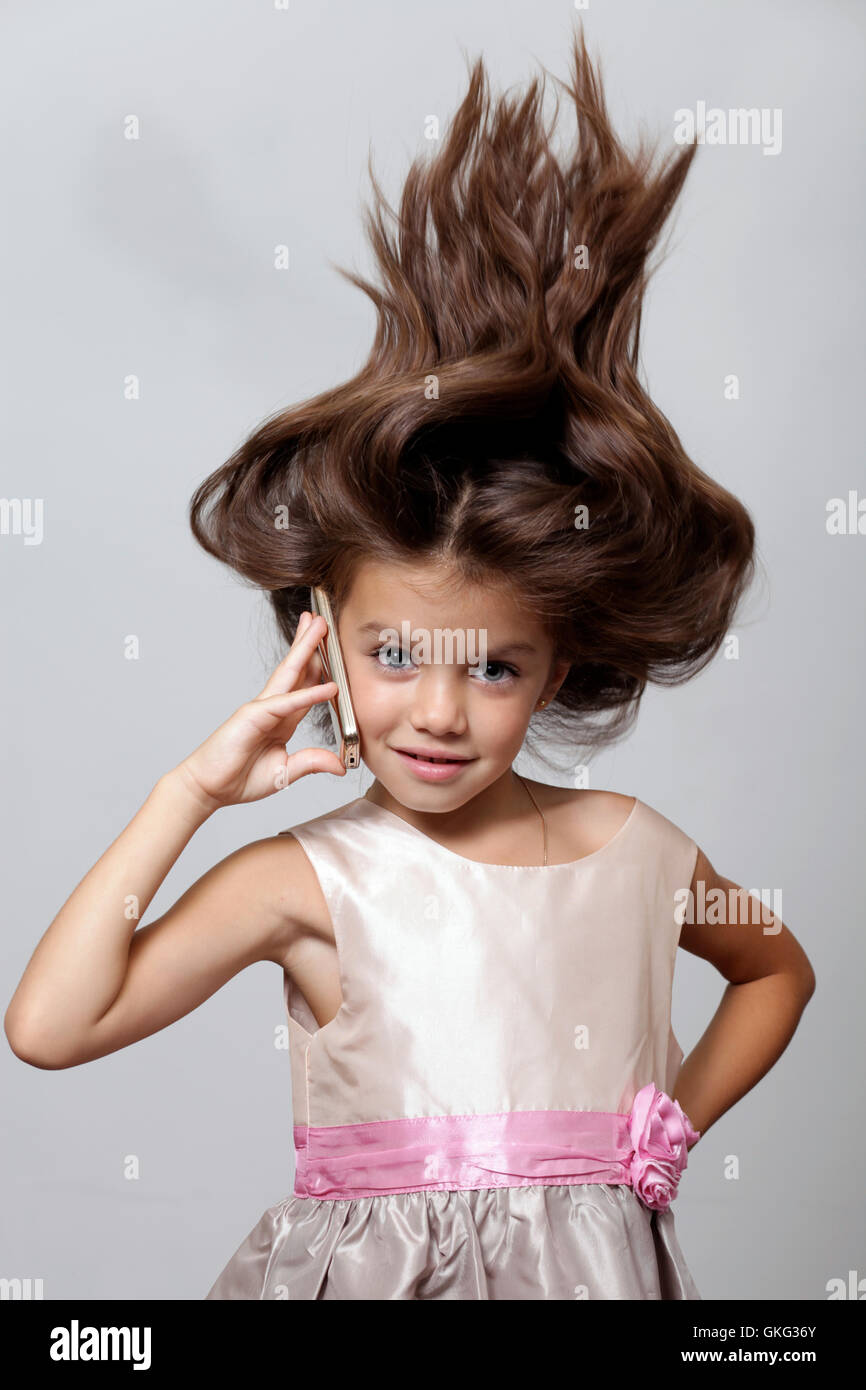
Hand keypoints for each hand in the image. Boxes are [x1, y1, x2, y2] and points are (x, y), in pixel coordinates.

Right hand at [173, 612, 346, 813]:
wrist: (208, 788)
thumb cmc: (239, 779)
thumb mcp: (285, 773)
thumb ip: (312, 764)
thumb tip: (341, 766)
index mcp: (281, 721)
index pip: (304, 688)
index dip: (319, 668)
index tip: (332, 650)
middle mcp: (272, 709)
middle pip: (296, 671)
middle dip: (310, 644)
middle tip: (323, 620)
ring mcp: (262, 709)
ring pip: (289, 674)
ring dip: (305, 648)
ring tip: (318, 625)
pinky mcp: (253, 717)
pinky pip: (286, 704)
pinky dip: (309, 694)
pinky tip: (330, 687)